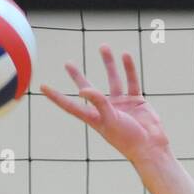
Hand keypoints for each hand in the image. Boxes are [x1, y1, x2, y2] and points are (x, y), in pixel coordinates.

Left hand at [41, 45, 170, 165]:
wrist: (150, 146)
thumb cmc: (127, 139)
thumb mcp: (110, 120)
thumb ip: (98, 103)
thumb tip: (82, 90)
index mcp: (94, 117)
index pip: (70, 105)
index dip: (56, 97)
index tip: (43, 87)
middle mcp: (105, 109)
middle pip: (88, 89)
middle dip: (78, 77)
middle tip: (67, 64)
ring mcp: (121, 104)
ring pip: (113, 79)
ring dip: (108, 63)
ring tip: (104, 47)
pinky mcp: (135, 101)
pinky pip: (131, 81)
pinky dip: (129, 68)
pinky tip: (125, 55)